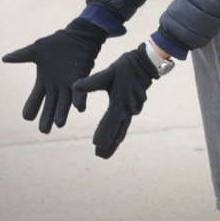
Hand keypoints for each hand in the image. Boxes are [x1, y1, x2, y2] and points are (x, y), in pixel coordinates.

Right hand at [2, 18, 105, 133]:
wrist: (75, 37)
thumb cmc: (55, 44)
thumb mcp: (36, 50)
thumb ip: (21, 56)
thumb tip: (3, 58)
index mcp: (44, 82)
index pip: (36, 98)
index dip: (31, 107)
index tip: (26, 117)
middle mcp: (56, 87)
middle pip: (50, 105)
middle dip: (47, 117)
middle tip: (44, 131)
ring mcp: (69, 84)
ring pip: (65, 102)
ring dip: (62, 112)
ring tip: (60, 124)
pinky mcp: (81, 79)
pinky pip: (80, 91)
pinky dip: (79, 99)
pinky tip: (79, 108)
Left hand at [73, 44, 158, 158]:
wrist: (145, 64)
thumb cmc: (125, 67)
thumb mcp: (108, 72)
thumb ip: (92, 82)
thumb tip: (74, 86)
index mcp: (119, 100)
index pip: (110, 120)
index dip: (104, 133)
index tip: (97, 144)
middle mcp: (126, 108)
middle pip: (117, 130)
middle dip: (108, 144)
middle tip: (100, 156)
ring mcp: (131, 110)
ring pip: (122, 130)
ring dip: (114, 142)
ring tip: (104, 154)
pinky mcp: (132, 109)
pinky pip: (125, 126)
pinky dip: (119, 135)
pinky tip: (116, 140)